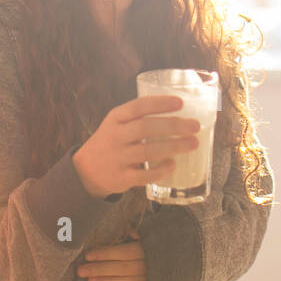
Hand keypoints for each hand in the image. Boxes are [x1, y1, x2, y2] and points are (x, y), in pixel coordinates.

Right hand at [72, 95, 201, 197]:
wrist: (85, 170)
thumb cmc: (110, 142)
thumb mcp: (116, 124)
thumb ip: (138, 118)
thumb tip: (179, 114)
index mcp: (115, 118)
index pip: (138, 106)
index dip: (160, 104)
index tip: (180, 102)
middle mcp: (115, 136)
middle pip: (146, 128)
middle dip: (173, 126)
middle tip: (195, 126)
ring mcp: (117, 158)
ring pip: (147, 151)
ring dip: (173, 147)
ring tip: (192, 143)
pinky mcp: (120, 178)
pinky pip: (144, 175)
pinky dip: (161, 170)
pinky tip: (173, 165)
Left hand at [78, 230, 145, 280]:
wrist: (148, 264)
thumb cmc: (129, 249)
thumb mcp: (127, 237)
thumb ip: (122, 232)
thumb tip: (118, 226)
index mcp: (139, 249)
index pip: (122, 251)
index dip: (104, 254)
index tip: (87, 256)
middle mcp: (143, 264)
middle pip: (122, 268)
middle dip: (99, 269)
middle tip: (81, 271)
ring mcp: (144, 279)